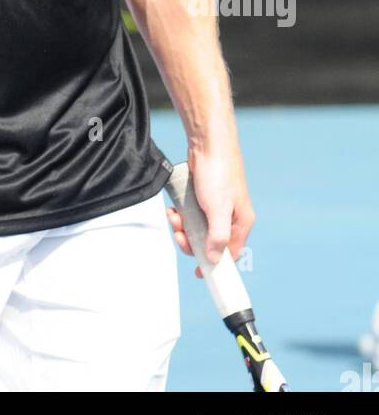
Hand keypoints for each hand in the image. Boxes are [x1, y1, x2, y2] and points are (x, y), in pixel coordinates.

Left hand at [165, 145, 254, 279]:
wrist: (208, 141)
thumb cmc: (218, 173)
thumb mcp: (218, 210)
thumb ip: (217, 237)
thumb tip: (214, 259)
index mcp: (241, 222)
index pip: (231, 254)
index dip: (215, 265)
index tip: (199, 273)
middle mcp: (231, 216)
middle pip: (210, 241)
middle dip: (191, 240)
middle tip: (179, 234)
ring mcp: (216, 205)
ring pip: (197, 227)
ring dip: (182, 226)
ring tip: (173, 216)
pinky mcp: (203, 195)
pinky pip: (191, 213)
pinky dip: (181, 213)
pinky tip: (174, 208)